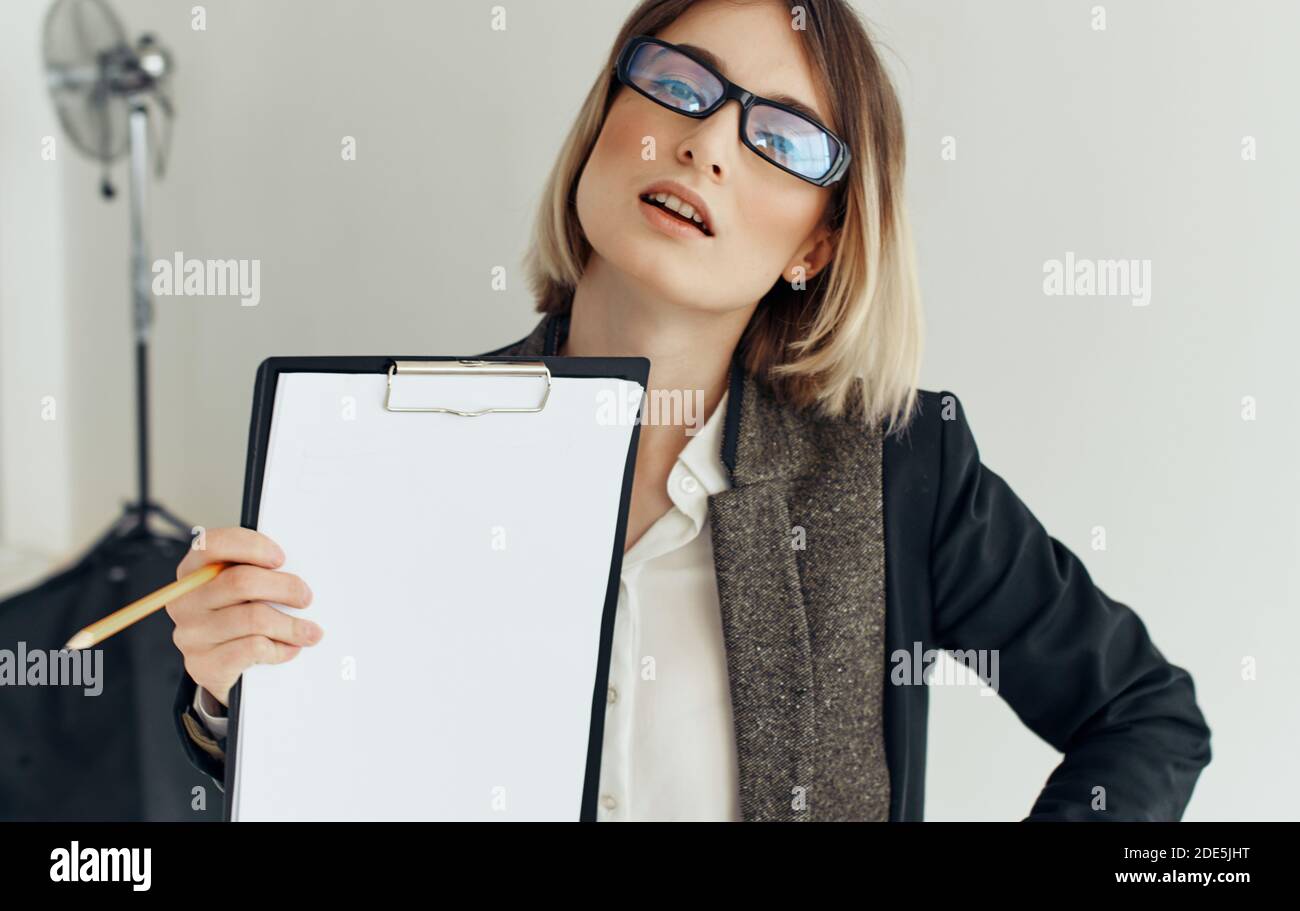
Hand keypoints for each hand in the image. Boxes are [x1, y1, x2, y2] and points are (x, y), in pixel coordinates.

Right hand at [167, 527, 321, 707]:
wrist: (222, 667)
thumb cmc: (238, 616)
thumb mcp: (242, 589)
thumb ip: (257, 572)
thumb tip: (298, 568)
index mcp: (193, 572)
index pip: (213, 544)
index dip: (252, 546)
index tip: (281, 558)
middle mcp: (185, 601)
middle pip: (241, 582)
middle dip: (284, 587)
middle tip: (306, 597)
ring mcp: (192, 634)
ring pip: (253, 619)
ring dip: (291, 625)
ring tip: (310, 631)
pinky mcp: (204, 664)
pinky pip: (252, 649)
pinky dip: (279, 649)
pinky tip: (290, 648)